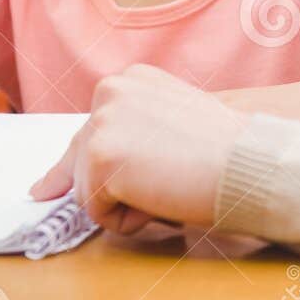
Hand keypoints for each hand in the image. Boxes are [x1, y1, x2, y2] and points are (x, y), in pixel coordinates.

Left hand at [30, 64, 249, 232]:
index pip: (92, 133)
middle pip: (82, 163)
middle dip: (117, 184)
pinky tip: (164, 198)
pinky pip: (96, 213)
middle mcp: (109, 91)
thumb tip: (50, 185)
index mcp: (129, 79)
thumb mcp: (170, 128)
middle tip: (169, 177)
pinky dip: (129, 220)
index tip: (144, 169)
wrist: (250, 162)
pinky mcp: (99, 157)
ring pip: (86, 191)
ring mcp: (101, 122)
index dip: (112, 165)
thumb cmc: (225, 153)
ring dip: (126, 202)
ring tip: (171, 184)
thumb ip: (126, 138)